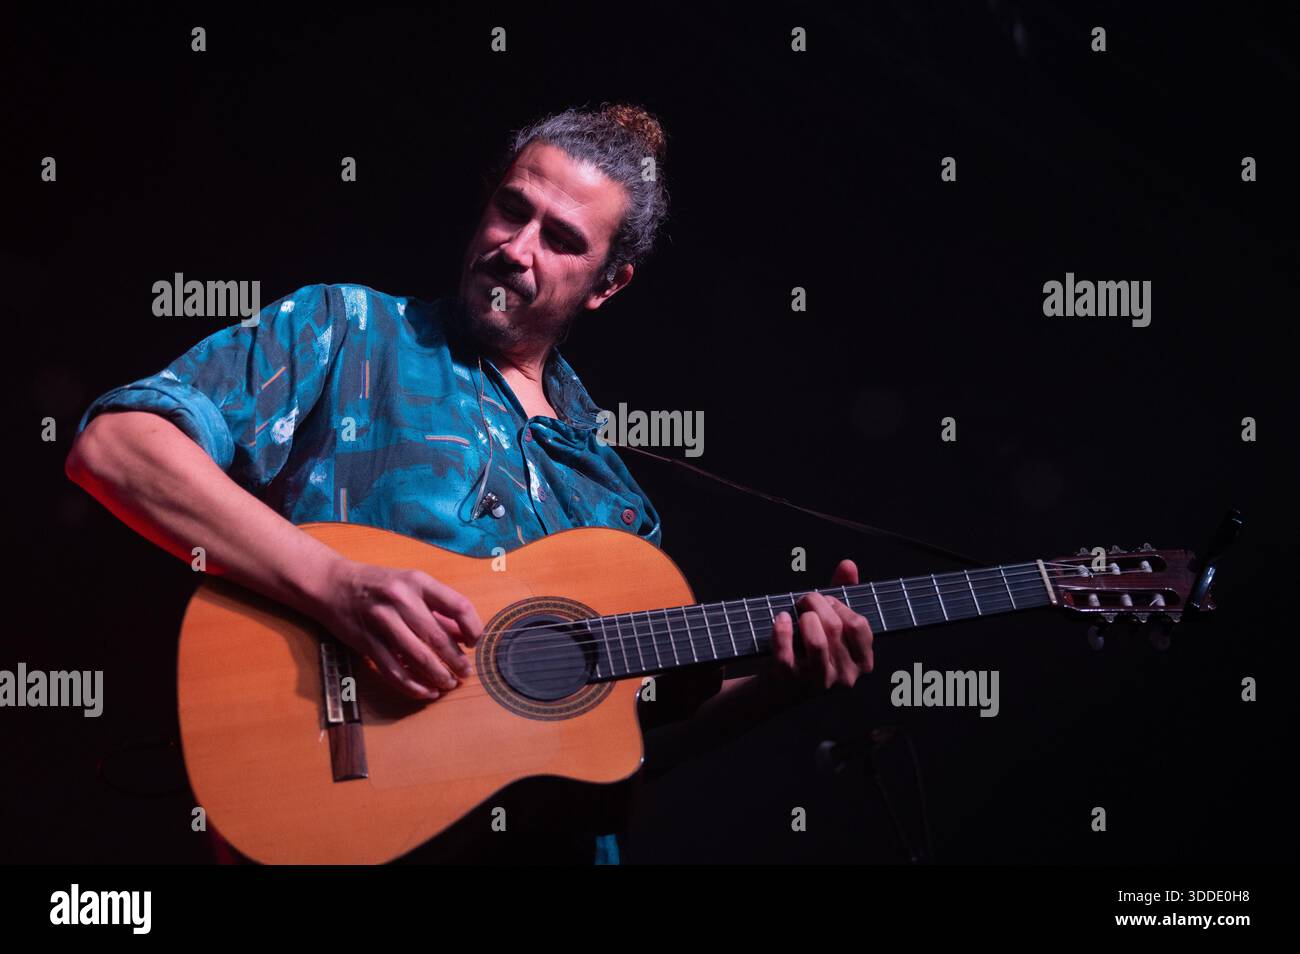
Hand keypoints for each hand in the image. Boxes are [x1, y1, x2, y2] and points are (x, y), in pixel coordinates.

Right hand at [316, 559, 483, 701]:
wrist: (333, 584)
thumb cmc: (379, 584)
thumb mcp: (412, 585)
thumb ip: (438, 609)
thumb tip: (464, 637)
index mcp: (418, 582)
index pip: (459, 607)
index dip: (473, 628)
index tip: (473, 643)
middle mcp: (401, 599)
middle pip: (438, 638)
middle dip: (457, 662)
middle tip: (465, 673)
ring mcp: (382, 621)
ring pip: (418, 658)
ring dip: (438, 676)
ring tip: (448, 684)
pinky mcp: (366, 642)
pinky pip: (394, 670)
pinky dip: (413, 685)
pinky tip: (425, 691)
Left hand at [769, 559, 873, 690]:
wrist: (780, 687)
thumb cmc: (809, 651)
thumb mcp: (831, 625)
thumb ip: (843, 594)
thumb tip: (848, 565)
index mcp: (862, 662)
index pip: (859, 625)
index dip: (839, 605)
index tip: (825, 601)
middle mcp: (845, 676)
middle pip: (835, 627)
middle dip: (816, 603)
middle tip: (804, 600)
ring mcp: (818, 682)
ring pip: (816, 641)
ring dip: (804, 618)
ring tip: (796, 613)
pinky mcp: (791, 682)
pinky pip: (786, 653)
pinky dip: (781, 630)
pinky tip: (780, 618)